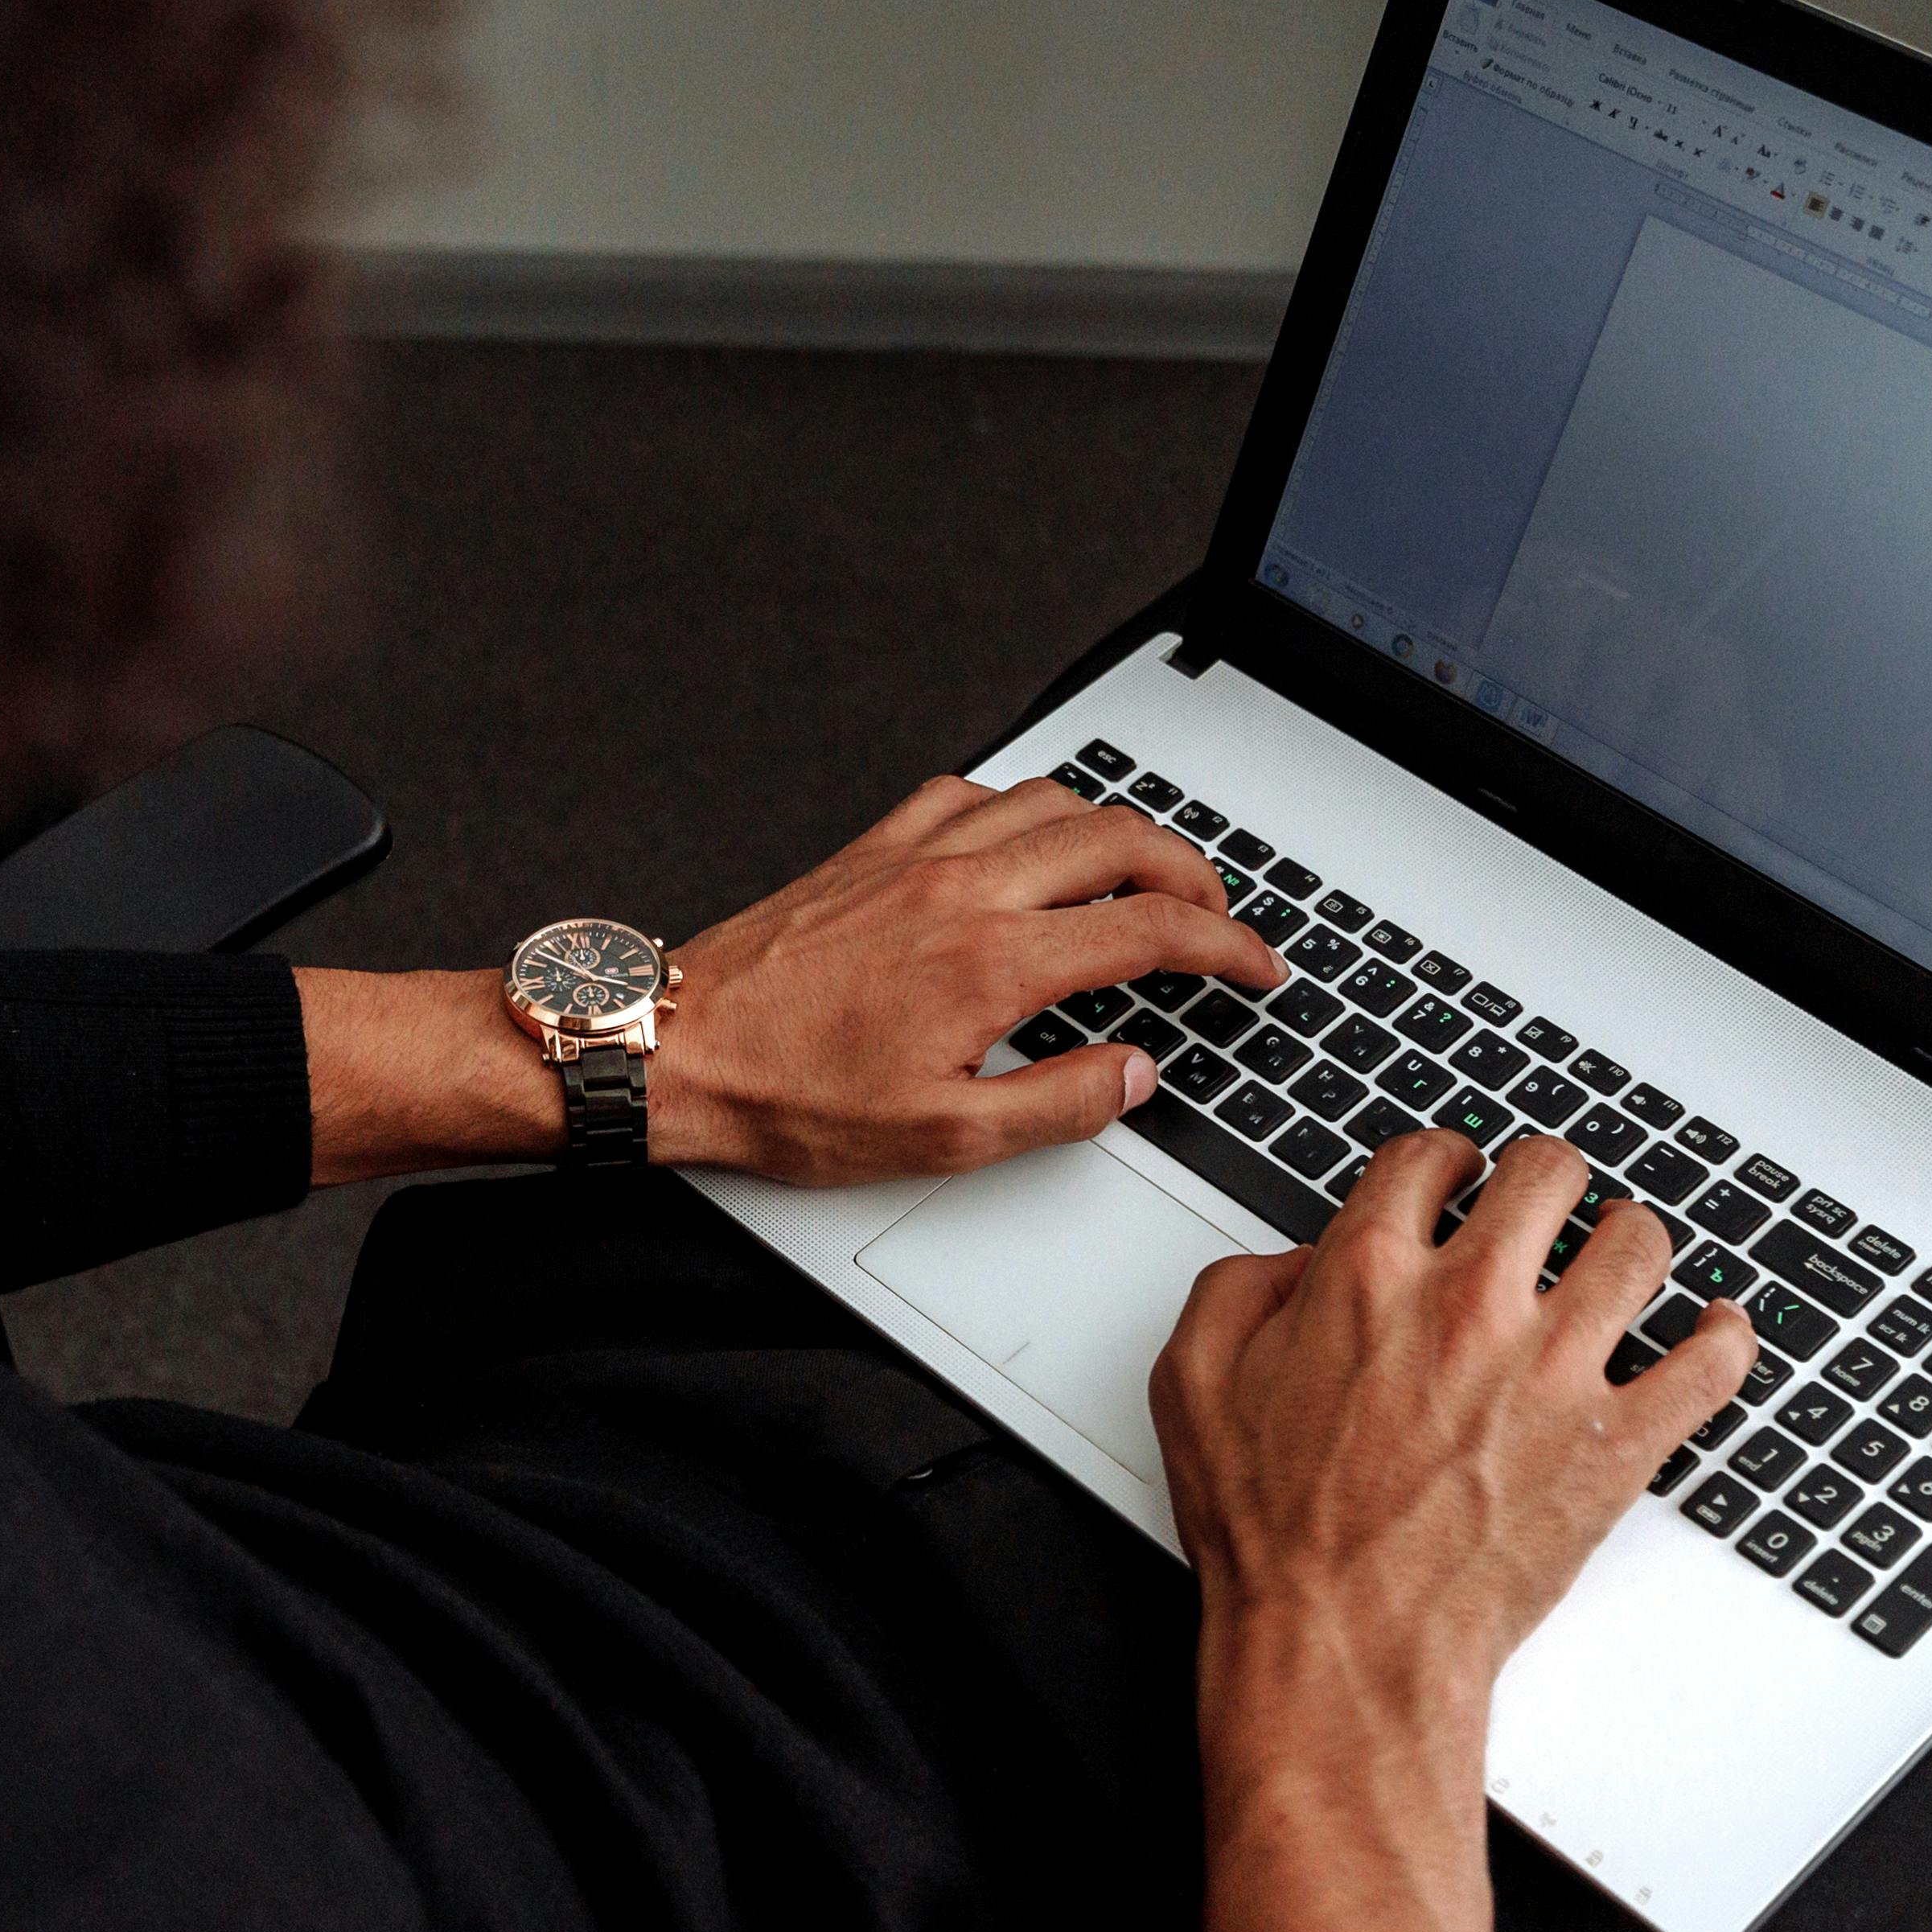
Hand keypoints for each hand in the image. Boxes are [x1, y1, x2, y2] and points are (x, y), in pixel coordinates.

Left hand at [648, 776, 1287, 1183]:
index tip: (1255, 966)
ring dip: (1117, 831)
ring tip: (1140, 876)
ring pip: (1052, 801)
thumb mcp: (943, 1138)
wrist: (676, 1052)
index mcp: (992, 964)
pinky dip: (1023, 808)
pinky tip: (1027, 842)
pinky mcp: (869, 849)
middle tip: (1214, 918)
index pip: (1151, 930)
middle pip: (1120, 841)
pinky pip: (969, 793)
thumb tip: (1133, 1075)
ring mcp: (913, 857)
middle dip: (1192, 875)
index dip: (1227, 946)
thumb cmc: (788, 1097)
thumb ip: (1058, 1103)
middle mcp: (961, 891)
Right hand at [1145, 1132, 1756, 1931]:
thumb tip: (1300, 1260)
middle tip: (1549, 1205)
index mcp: (1367, 1277)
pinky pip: (1711, 1363)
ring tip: (1622, 1259)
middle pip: (1550, 1172)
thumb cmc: (1274, 1536)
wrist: (1339, 1646)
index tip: (1460, 1178)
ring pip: (1639, 1244)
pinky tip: (1715, 1332)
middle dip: (1548, 1178)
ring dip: (1632, 1240)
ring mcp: (1553, 1369)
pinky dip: (1725, 1339)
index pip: (1433, 1157)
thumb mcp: (1192, 1382)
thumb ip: (1241, 1289)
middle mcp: (1467, 1304)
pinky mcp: (1615, 1442)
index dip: (1449, 1159)